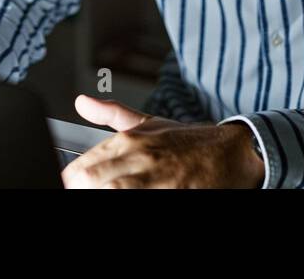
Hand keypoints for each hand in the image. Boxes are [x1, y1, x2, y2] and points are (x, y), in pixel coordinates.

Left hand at [60, 94, 264, 187]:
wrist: (232, 153)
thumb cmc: (188, 141)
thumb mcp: (149, 122)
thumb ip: (112, 113)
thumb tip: (81, 102)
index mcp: (129, 140)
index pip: (82, 167)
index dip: (71, 181)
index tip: (72, 185)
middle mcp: (140, 158)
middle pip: (90, 181)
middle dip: (81, 190)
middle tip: (81, 193)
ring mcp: (157, 180)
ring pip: (112, 191)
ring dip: (102, 194)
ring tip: (102, 195)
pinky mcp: (173, 196)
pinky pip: (140, 200)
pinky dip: (128, 201)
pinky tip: (129, 197)